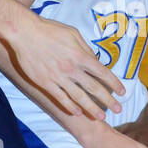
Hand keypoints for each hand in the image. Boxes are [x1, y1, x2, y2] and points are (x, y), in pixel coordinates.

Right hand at [8, 12, 123, 118]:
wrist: (25, 33)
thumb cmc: (50, 30)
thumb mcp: (73, 34)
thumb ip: (86, 49)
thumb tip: (95, 61)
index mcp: (81, 56)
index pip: (103, 73)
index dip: (114, 84)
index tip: (123, 92)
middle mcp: (72, 69)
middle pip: (94, 88)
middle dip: (108, 100)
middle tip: (119, 110)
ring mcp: (58, 77)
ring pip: (79, 97)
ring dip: (91, 108)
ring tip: (101, 117)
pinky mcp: (46, 83)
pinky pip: (61, 98)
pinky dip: (70, 107)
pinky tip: (78, 113)